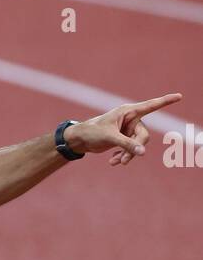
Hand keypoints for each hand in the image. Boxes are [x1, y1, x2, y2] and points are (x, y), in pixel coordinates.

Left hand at [65, 93, 181, 164]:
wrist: (79, 140)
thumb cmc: (91, 132)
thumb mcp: (109, 138)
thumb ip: (126, 145)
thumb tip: (142, 153)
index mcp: (128, 112)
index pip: (151, 106)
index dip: (165, 101)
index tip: (179, 96)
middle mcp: (130, 119)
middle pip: (144, 136)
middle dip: (135, 148)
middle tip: (124, 160)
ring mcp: (128, 130)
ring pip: (138, 145)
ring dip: (128, 155)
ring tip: (115, 162)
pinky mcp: (124, 139)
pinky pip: (131, 149)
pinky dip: (124, 156)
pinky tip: (113, 161)